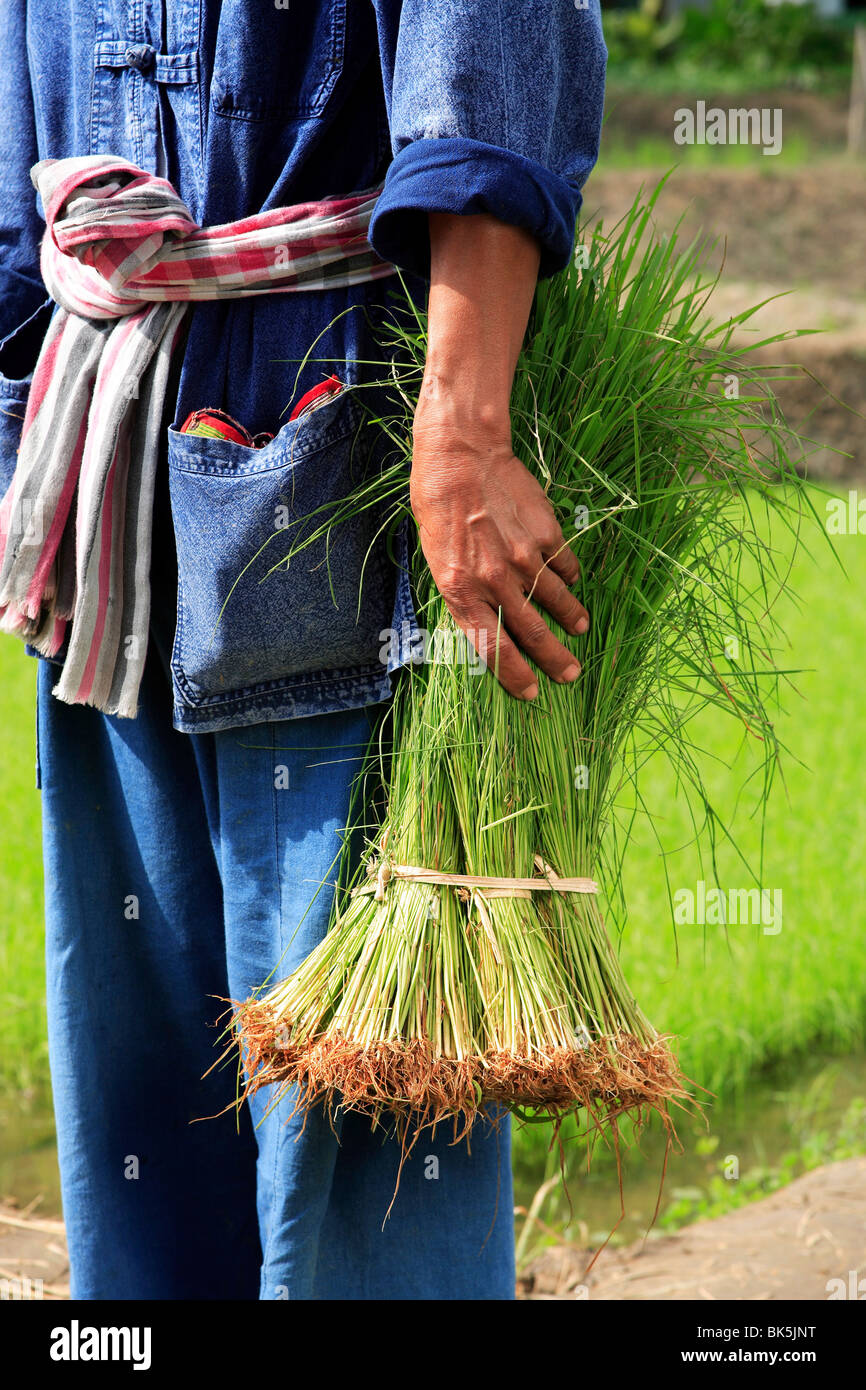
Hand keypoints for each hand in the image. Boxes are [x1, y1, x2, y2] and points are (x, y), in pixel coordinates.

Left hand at [411, 405, 588, 698]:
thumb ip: (465, 594)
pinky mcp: (546, 534)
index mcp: (461, 592)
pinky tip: (571, 582)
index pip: (492, 649)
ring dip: (570, 619)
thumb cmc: (438, 509)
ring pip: (556, 601)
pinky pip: (564, 566)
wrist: (461, 457)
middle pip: (531, 634)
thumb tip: (490, 622)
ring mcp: (524, 559)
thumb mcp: (437, 559)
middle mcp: (495, 581)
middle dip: (553, 660)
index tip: (531, 693)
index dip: (514, 677)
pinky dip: (569, 577)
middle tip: (569, 674)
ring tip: (580, 630)